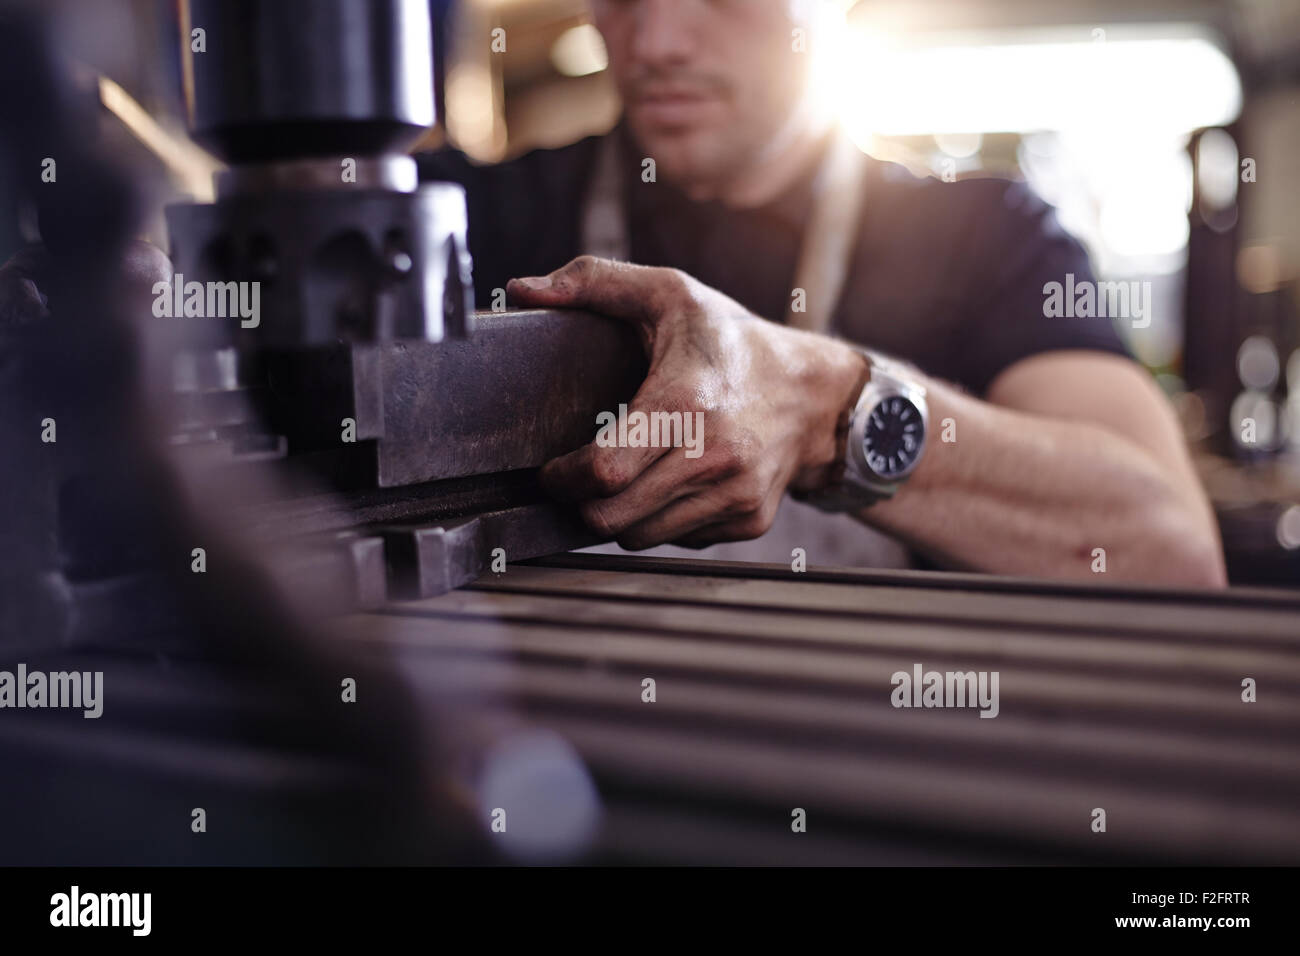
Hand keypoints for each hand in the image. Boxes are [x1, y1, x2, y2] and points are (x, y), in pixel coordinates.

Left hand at [507, 255, 867, 548]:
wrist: (813, 390)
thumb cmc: (732, 341)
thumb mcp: (669, 292)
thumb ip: (593, 282)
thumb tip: (522, 289)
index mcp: (684, 402)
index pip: (603, 471)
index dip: (562, 478)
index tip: (552, 469)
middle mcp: (714, 455)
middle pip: (612, 517)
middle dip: (582, 502)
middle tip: (578, 478)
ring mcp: (735, 494)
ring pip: (640, 537)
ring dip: (620, 514)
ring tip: (626, 477)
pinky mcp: (749, 519)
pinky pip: (679, 541)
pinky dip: (662, 520)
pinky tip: (670, 483)